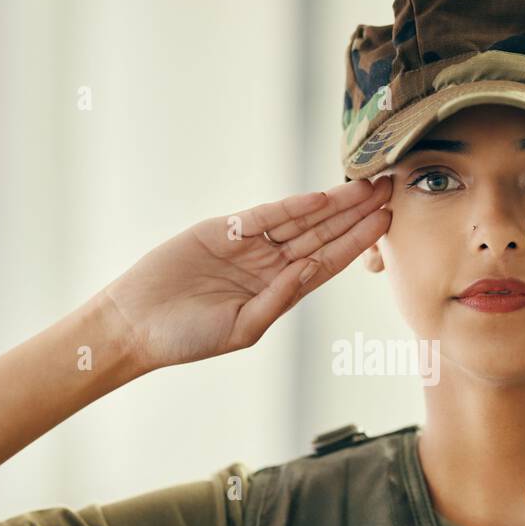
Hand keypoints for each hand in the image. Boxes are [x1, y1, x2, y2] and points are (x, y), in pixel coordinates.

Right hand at [100, 175, 391, 369]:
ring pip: (298, 220)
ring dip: (332, 203)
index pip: (328, 263)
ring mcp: (246, 247)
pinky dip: (289, 206)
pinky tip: (318, 198)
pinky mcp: (221, 231)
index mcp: (279, 292)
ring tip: (365, 186)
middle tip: (389, 189)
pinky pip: (263, 217)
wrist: (135, 325)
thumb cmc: (186, 338)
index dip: (358, 242)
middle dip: (356, 214)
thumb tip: (309, 270)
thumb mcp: (241, 330)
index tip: (387, 223)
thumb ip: (278, 300)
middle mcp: (268, 266)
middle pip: (321, 234)